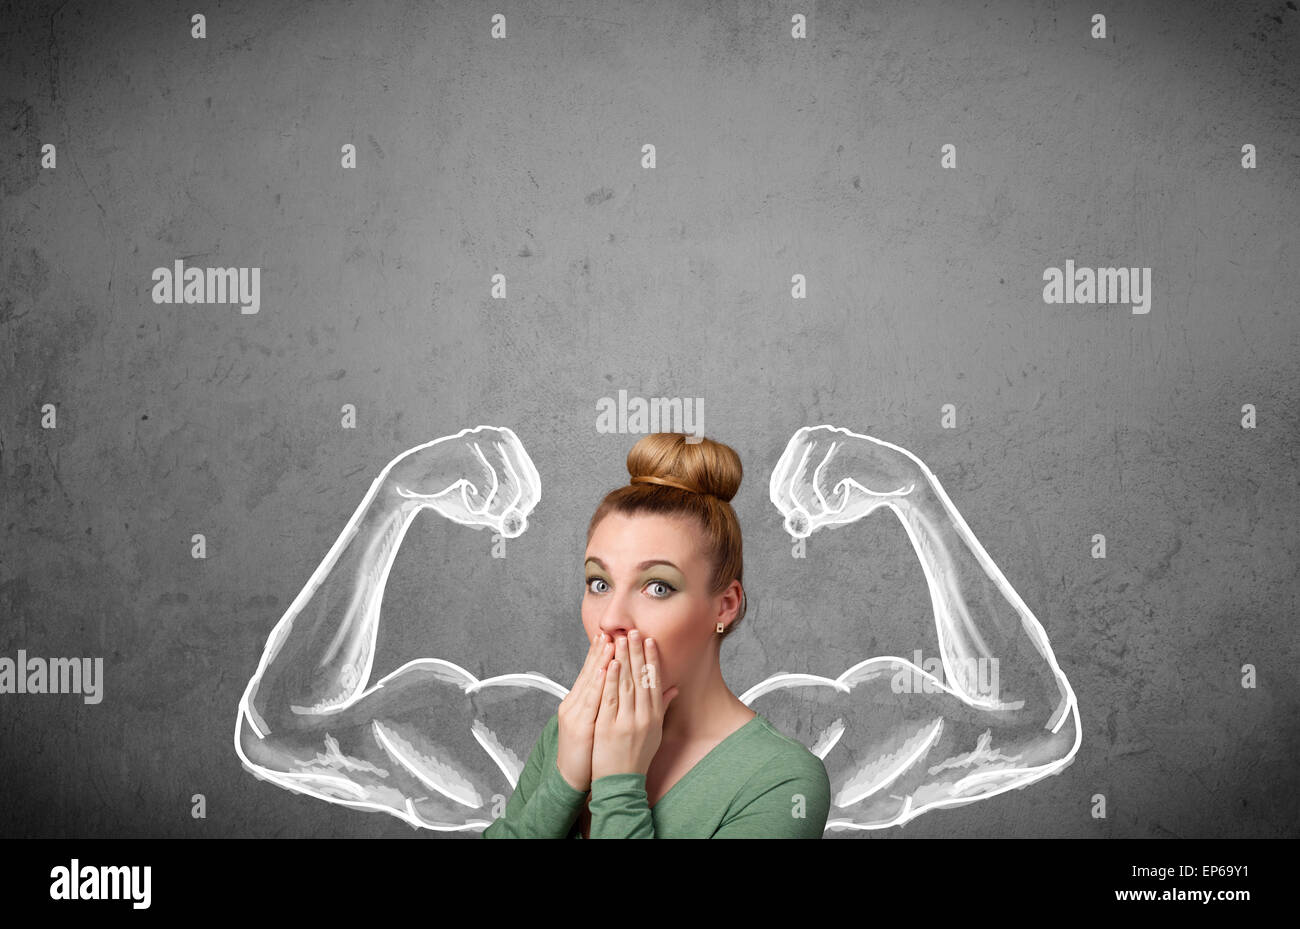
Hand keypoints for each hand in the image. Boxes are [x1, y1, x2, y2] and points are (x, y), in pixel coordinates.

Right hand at [381, 425, 539, 537]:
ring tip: (479, 511)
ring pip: (509, 483)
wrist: (410, 485)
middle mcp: (497, 437)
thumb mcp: (481, 510)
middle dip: (514, 507)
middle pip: (525, 482)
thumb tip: (520, 525)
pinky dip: (480, 501)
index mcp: (507, 447)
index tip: (507, 519)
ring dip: (498, 506)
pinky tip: (468, 500)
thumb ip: (501, 518)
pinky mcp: (464, 449)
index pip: (531, 480)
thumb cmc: (449, 494)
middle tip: (497, 520)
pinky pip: (487, 483)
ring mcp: (482, 441)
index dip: (525, 504)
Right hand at [555, 632, 614, 791]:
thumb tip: (615, 688)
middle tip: (609, 630)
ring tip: (609, 643)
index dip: (600, 654)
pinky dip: (597, 684)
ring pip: (589, 682)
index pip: (591, 673)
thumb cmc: (587, 750)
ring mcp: (574, 713)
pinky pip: (590, 701)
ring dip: (599, 661)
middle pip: (588, 672)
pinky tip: (603, 670)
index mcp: (580, 702)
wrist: (572, 776)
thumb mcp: (595, 722)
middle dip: (600, 651)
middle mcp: (574, 703)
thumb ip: (605, 704)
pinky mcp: (578, 724)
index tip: (609, 635)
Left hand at [590, 631, 679, 780]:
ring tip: (622, 639)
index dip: (652, 660)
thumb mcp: (655, 732)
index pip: (654, 682)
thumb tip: (673, 688)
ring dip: (624, 659)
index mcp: (654, 717)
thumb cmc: (636, 757)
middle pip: (641, 679)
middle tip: (635, 631)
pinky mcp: (608, 727)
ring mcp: (626, 722)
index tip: (650, 641)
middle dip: (637, 652)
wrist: (621, 783)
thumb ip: (662, 707)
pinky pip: (611, 699)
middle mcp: (643, 717)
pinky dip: (612, 680)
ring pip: (627, 684)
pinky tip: (612, 663)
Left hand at [769, 425, 923, 538]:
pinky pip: (823, 483)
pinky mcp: (843, 448)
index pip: (778, 481)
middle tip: (816, 519)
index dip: (788, 506)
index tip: (806, 519)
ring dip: (814, 506)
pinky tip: (845, 496)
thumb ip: (808, 517)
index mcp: (801, 447)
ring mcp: (826, 440)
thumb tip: (791, 525)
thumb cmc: (860, 493)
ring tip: (833, 509)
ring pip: (800, 484)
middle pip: (784, 483)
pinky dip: (832, 500)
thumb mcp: (829, 510)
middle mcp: (810, 437)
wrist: (901, 482)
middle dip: (798, 508)